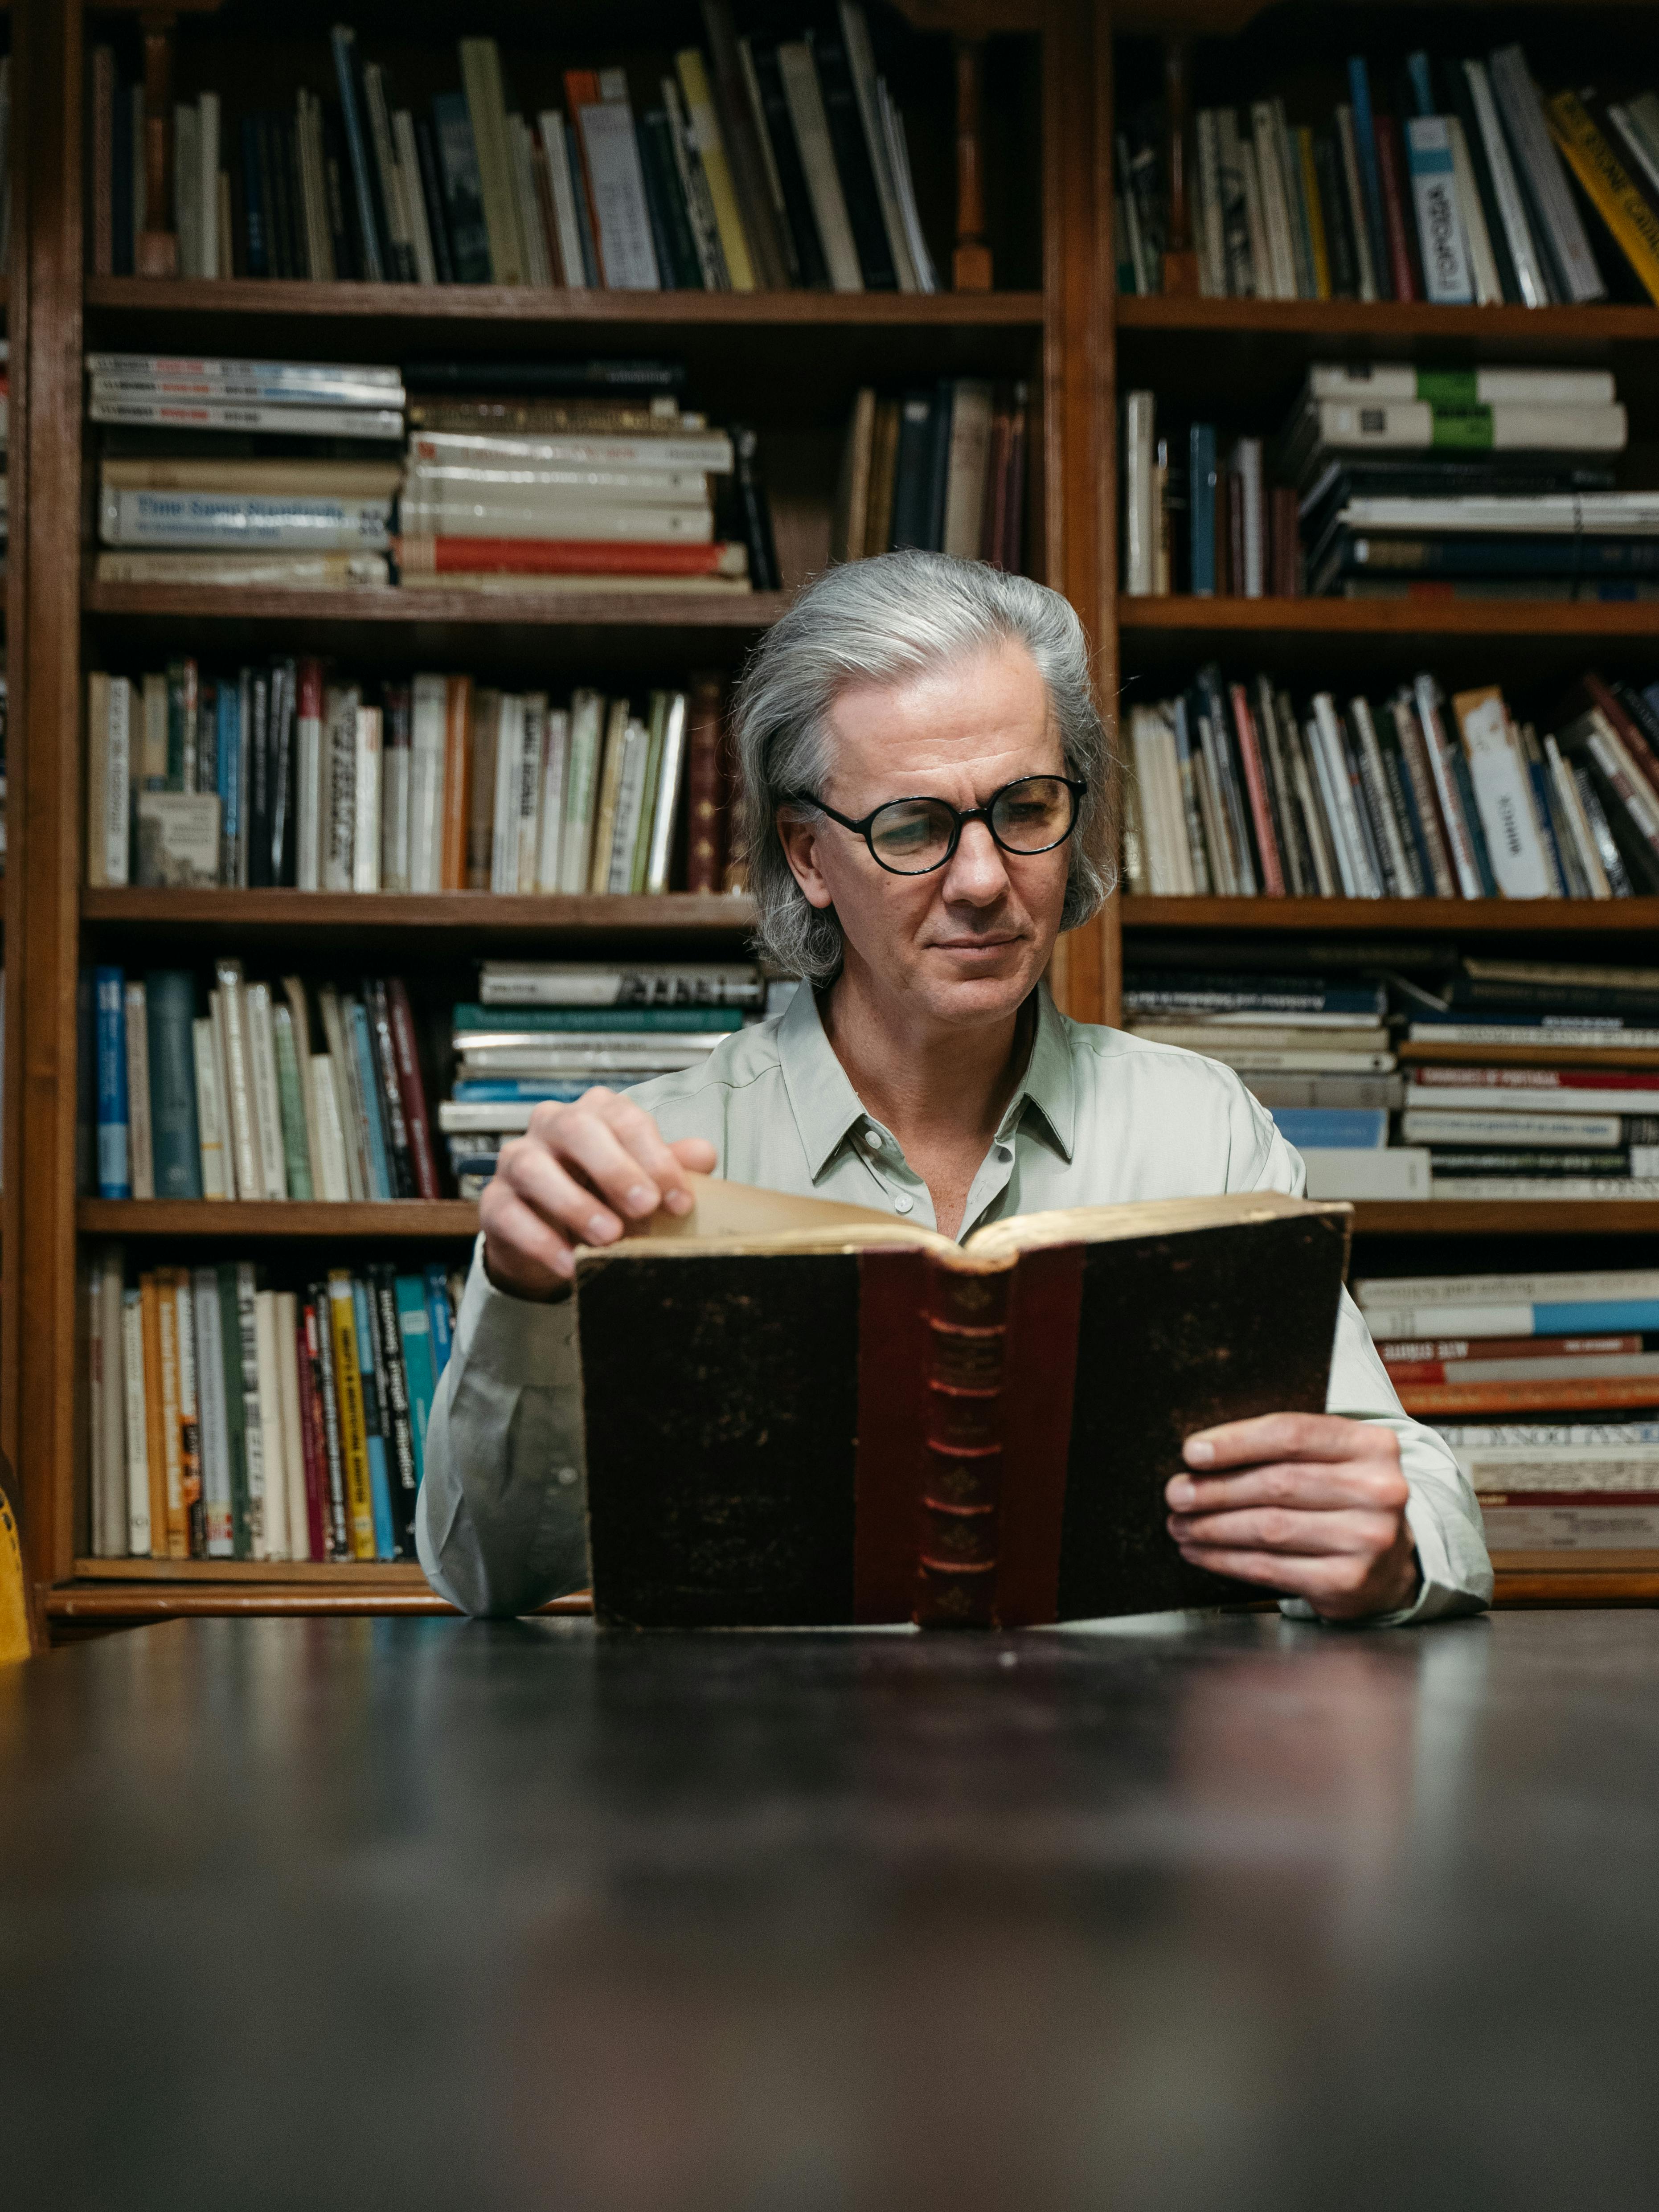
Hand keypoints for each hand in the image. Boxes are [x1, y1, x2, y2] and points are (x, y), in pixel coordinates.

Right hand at [479, 1088, 716, 1301]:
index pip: (625, 1118)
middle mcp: (551, 1126)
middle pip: (576, 1128)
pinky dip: (541, 1240)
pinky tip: (570, 1263)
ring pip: (534, 1168)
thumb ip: (671, 1165)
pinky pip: (509, 1214)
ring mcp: (517, 1161)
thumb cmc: (604, 1195)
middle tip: (646, 1207)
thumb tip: (704, 1154)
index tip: (680, 1201)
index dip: (655, 1157)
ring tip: (609, 1236)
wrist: (555, 1236)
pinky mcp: (494, 1202)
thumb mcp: (643, 1181)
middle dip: (614, 1168)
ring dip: (575, 1203)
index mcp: (595, 1113)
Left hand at [1164, 1412, 1418, 1621]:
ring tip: (1180, 1524)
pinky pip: (1270, 1568)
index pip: (1292, 1435)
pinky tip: (1201, 1551)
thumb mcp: (1331, 1459)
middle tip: (1176, 1493)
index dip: (1236, 1442)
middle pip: (1276, 1484)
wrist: (1391, 1563)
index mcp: (1372, 1445)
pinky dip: (1226, 1559)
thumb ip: (1282, 1449)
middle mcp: (1378, 1491)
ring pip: (1269, 1528)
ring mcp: (1367, 1540)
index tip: (1192, 1452)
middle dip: (1215, 1489)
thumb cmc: (1344, 1499)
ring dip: (1213, 1527)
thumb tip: (1200, 1456)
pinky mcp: (1348, 1582)